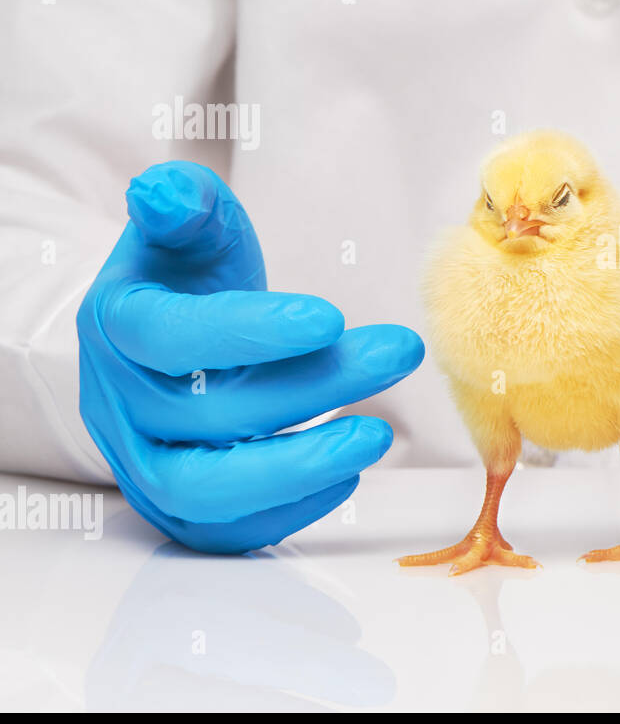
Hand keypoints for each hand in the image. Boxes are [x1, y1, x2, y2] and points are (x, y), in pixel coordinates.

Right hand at [77, 161, 424, 552]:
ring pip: (202, 492)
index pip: (169, 337)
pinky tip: (349, 468)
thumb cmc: (190, 276)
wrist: (170, 336)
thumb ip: (184, 205)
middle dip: (310, 388)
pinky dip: (288, 510)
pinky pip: (224, 531)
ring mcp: (144, 461)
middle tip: (396, 352)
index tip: (332, 316)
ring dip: (297, 469)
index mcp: (117, 324)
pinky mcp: (179, 504)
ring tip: (376, 436)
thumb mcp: (190, 227)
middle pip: (204, 415)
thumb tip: (166, 192)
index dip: (248, 331)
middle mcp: (121, 403)